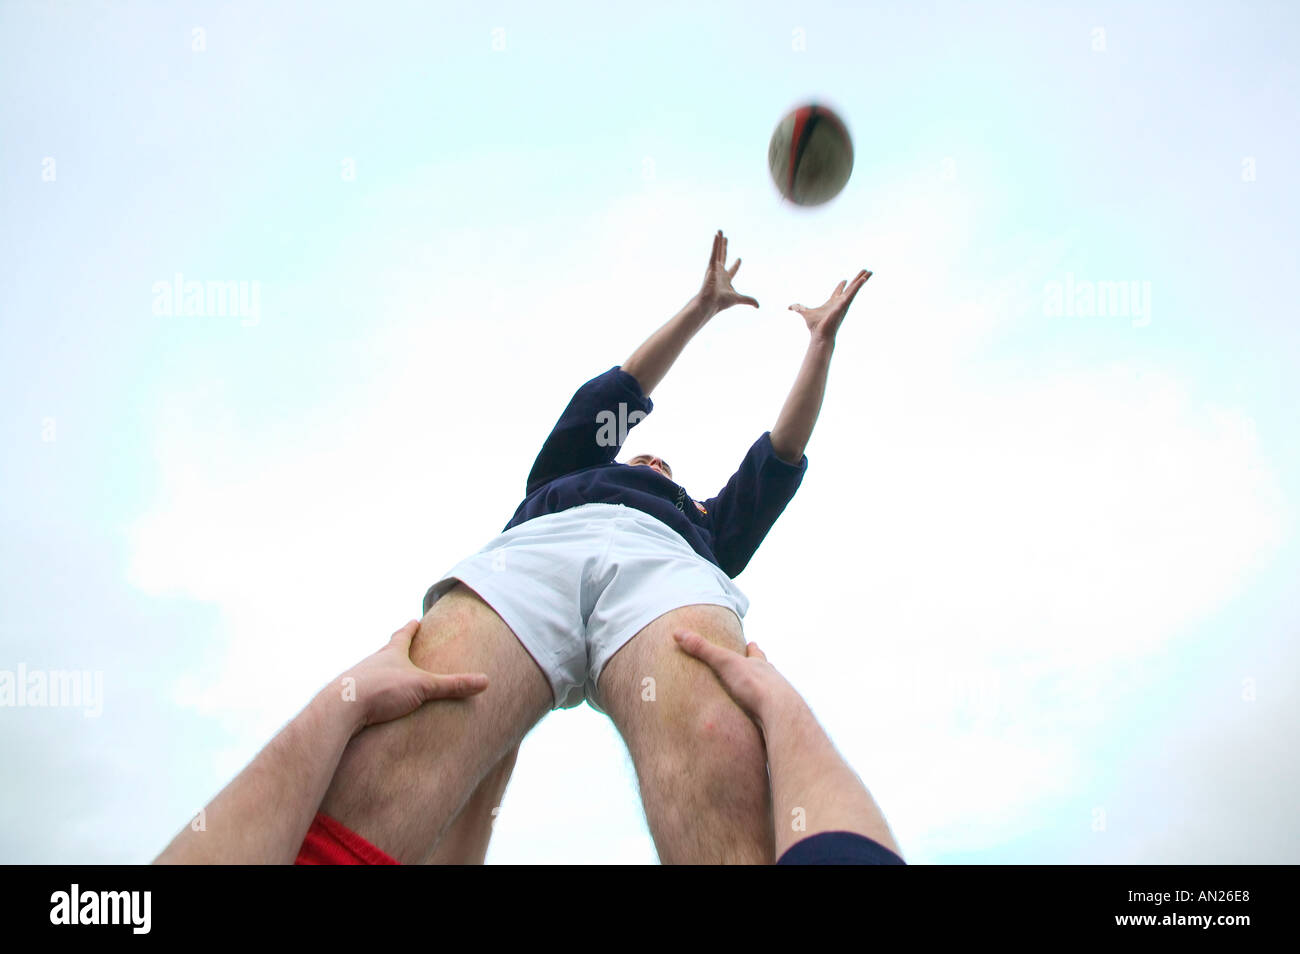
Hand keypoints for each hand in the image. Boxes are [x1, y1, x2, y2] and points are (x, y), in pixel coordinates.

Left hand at [338, 620, 487, 733]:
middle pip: (386, 652)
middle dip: (395, 650)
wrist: (342, 706)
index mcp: (392, 653)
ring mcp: (359, 678)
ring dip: (383, 674)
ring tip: (391, 680)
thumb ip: (453, 685)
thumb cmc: (382, 690)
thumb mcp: (424, 687)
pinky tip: (375, 706)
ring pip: (373, 672)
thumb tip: (485, 681)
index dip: (410, 628)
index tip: (414, 620)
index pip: (403, 635)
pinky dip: (373, 695)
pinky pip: (365, 694)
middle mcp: (373, 662)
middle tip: (403, 647)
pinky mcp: (351, 698)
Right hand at [672, 629, 795, 726]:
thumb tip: (678, 633)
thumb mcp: (725, 662)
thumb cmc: (755, 685)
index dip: (752, 649)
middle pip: (766, 672)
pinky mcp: (775, 719)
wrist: (781, 713)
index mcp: (760, 666)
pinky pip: (768, 716)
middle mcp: (772, 680)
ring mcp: (776, 700)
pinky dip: (762, 716)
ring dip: (763, 694)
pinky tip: (759, 723)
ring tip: (757, 697)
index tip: (752, 643)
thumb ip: (702, 649)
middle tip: (757, 668)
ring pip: (770, 694)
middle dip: (760, 670)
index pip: (756, 653)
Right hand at [697, 230, 758, 314]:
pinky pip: (714, 252)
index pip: (732, 270)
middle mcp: (719, 272)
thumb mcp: (738, 299)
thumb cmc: (720, 302)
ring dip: (719, 241)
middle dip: (724, 247)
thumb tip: (758, 306)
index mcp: (726, 279)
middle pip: (723, 256)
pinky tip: (717, 235)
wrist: (710, 302)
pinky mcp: (711, 266)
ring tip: (720, 231)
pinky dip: (715, 243)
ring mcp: (714, 268)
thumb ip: (748, 300)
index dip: (736, 265)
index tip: (740, 259)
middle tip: (725, 238)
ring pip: (718, 251)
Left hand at [789, 269, 870, 341]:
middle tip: (866, 271)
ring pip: (854, 288)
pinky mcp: (844, 304)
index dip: (841, 285)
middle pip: (850, 288)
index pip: (838, 292)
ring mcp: (843, 303)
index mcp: (832, 302)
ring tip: (870, 271)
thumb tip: (789, 307)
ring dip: (862, 279)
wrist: (819, 334)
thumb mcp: (804, 312)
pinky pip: (852, 293)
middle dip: (857, 279)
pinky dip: (858, 286)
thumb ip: (798, 308)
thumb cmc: (814, 326)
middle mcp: (840, 302)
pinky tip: (863, 279)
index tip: (845, 280)